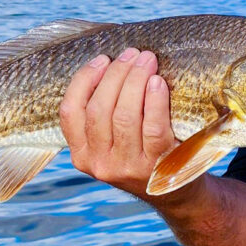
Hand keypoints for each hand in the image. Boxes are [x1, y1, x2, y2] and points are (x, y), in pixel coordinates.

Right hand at [59, 48, 178, 198]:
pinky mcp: (157, 166)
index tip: (102, 59)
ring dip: (135, 80)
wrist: (175, 191)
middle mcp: (100, 164)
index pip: (70, 112)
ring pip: (124, 115)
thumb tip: (108, 64)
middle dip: (116, 74)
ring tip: (147, 61)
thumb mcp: (112, 143)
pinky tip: (158, 82)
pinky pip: (153, 127)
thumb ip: (103, 115)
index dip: (84, 80)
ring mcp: (128, 168)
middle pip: (99, 109)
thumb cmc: (142, 153)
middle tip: (132, 54)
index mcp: (82, 155)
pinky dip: (155, 101)